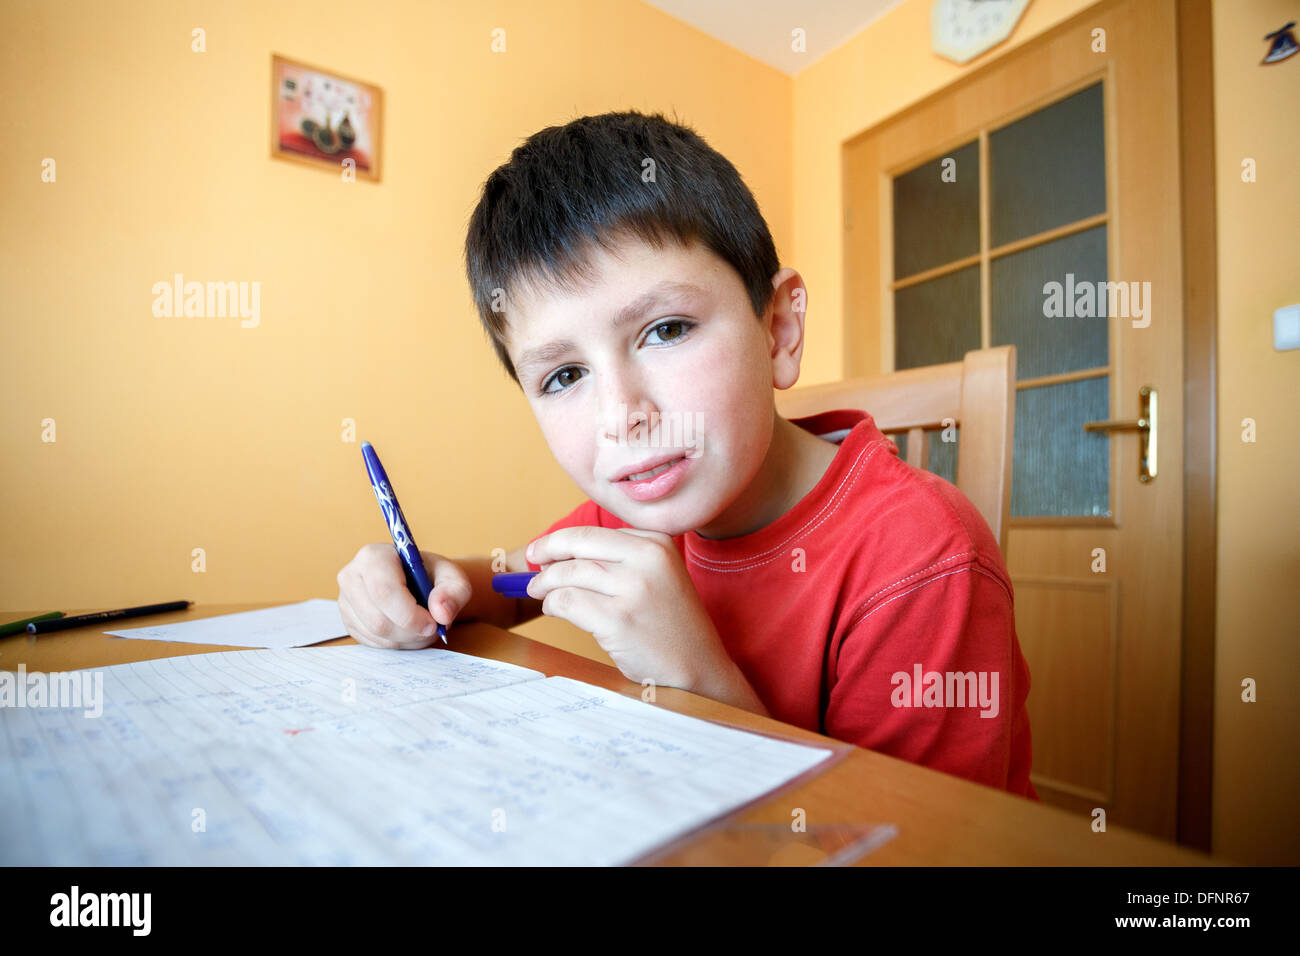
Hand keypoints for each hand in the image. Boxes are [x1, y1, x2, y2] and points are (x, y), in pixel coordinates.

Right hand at [336, 544, 469, 648]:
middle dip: (410, 631)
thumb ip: (454, 591)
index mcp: (374, 556)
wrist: (419, 582)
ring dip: (407, 639)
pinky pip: (372, 642)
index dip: (410, 615)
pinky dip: (396, 643)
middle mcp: (352, 576)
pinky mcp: (348, 620)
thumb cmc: (433, 577)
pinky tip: (408, 630)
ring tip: (423, 627)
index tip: (433, 624)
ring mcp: (346, 600)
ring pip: (375, 634)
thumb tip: (441, 612)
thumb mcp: (453, 578)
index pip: (384, 592)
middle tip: (432, 629)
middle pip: (377, 619)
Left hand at [525, 526, 732, 689]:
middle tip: (532, 562)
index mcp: (657, 542)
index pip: (595, 533)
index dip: (562, 540)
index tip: (545, 549)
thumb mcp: (656, 577)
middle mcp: (647, 558)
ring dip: (546, 584)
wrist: (698, 669)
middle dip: (546, 551)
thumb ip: (616, 561)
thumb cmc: (669, 626)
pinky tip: (555, 610)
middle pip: (578, 544)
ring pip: (567, 573)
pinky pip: (567, 601)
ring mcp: (634, 588)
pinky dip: (553, 604)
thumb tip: (555, 552)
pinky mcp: (618, 619)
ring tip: (542, 594)